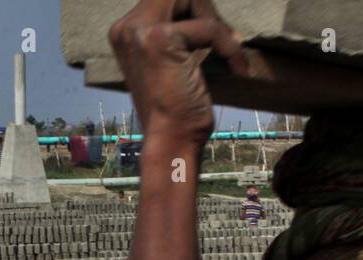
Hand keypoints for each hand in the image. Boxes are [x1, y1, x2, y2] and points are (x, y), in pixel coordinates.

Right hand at [108, 0, 249, 150]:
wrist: (171, 142)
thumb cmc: (177, 111)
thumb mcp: (170, 63)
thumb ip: (176, 33)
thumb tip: (204, 6)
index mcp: (125, 31)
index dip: (196, 11)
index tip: (215, 40)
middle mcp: (127, 27)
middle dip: (206, 11)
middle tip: (223, 43)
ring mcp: (140, 31)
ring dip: (216, 23)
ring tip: (228, 53)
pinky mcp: (160, 39)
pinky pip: (210, 26)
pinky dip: (229, 47)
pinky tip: (236, 69)